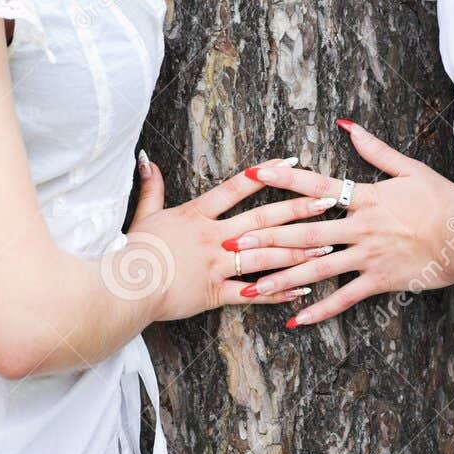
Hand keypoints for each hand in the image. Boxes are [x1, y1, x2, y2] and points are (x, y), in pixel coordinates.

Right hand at [122, 151, 343, 322]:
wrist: (125, 286)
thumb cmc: (132, 251)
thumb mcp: (143, 215)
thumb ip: (151, 188)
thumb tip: (147, 160)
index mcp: (197, 215)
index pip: (237, 188)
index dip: (265, 173)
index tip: (292, 162)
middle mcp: (213, 237)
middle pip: (263, 219)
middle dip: (298, 209)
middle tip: (328, 200)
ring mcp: (217, 265)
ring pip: (265, 256)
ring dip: (298, 251)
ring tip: (327, 246)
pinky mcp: (216, 293)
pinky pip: (253, 293)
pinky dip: (279, 292)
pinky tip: (303, 287)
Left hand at [228, 120, 453, 326]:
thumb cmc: (443, 201)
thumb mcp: (410, 168)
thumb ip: (376, 150)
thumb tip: (348, 126)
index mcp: (365, 198)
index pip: (317, 187)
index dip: (284, 180)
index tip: (254, 174)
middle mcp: (360, 227)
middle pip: (305, 233)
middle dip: (266, 238)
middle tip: (233, 243)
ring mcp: (368, 256)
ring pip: (317, 268)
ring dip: (282, 277)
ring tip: (250, 287)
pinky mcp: (379, 281)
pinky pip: (345, 298)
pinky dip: (320, 310)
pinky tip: (295, 318)